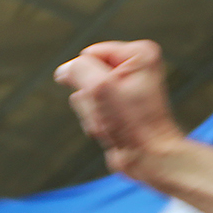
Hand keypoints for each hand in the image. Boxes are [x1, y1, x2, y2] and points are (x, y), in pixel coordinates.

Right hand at [55, 40, 185, 176]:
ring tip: (112, 123)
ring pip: (86, 95)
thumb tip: (63, 71)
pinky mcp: (119, 107)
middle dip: (90, 98)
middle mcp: (135, 68)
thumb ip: (78, 69)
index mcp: (140, 54)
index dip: (88, 76)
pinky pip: (92, 109)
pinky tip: (111, 130)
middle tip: (110, 112)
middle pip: (86, 75)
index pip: (90, 54)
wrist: (148, 158)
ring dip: (92, 113)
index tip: (108, 96)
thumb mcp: (101, 87)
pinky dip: (95, 122)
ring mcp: (126, 88)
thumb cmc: (133, 124)